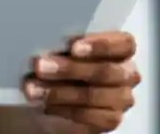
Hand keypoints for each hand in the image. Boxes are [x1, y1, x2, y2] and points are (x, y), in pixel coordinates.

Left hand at [22, 31, 140, 132]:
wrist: (53, 95)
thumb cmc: (62, 63)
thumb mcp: (63, 48)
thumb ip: (64, 43)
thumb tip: (46, 39)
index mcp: (121, 48)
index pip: (124, 44)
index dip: (101, 45)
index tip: (74, 47)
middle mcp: (126, 73)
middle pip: (105, 71)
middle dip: (70, 69)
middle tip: (40, 66)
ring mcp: (121, 98)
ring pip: (93, 95)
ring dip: (59, 92)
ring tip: (33, 88)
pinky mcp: (110, 119)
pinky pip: (89, 116)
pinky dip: (63, 109)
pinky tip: (46, 105)